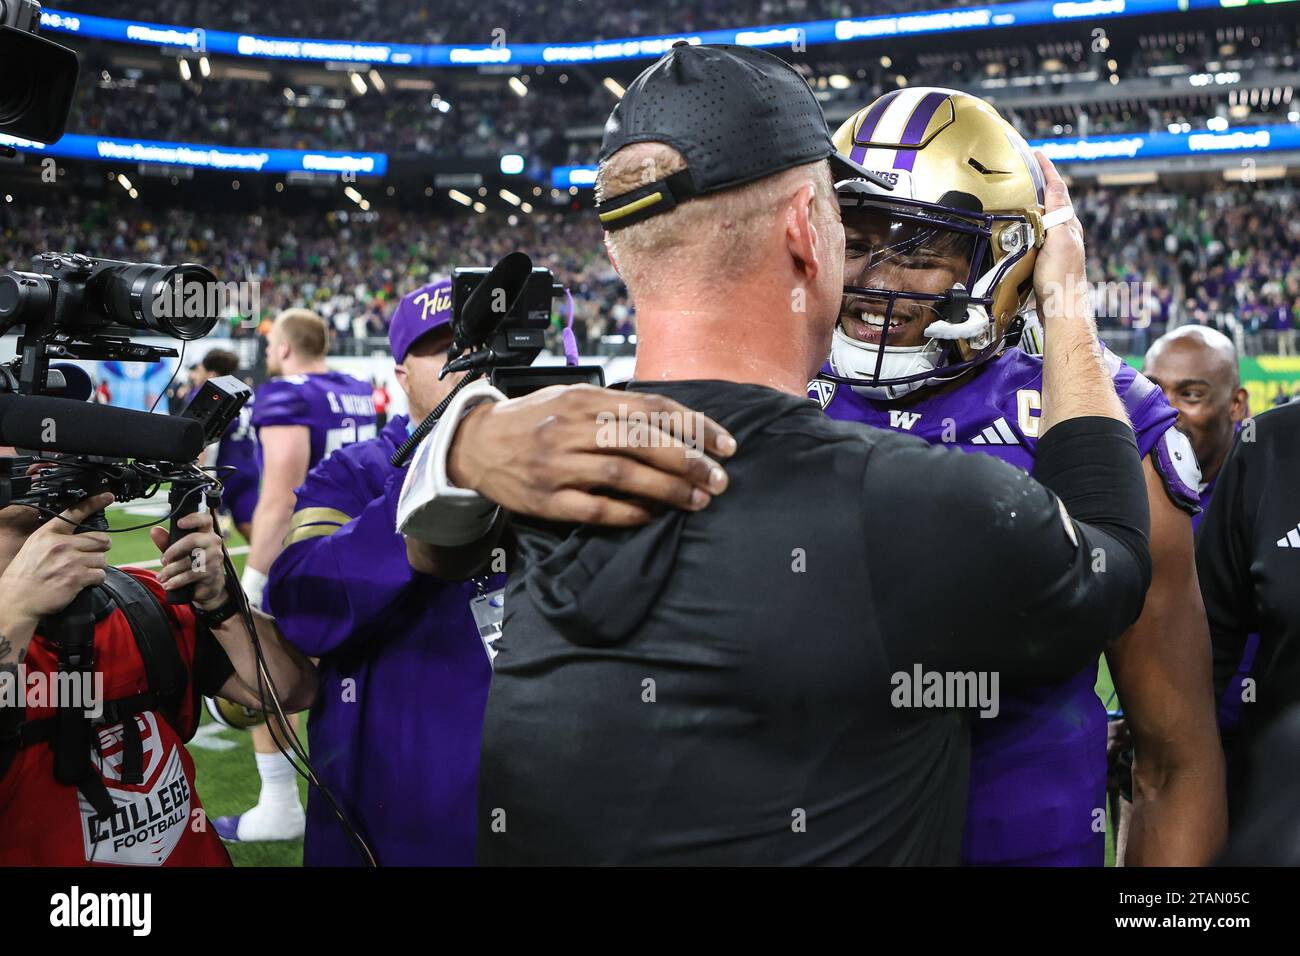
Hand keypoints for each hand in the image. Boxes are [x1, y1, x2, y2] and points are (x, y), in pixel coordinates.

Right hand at [0, 493, 113, 623]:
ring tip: (82, 571)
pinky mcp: (77, 577)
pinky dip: (96, 579)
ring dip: (97, 566)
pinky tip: (83, 582)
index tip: (107, 496)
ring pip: (102, 558)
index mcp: (48, 534)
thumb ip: (54, 538)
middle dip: (100, 548)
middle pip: (100, 539)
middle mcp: (60, 545)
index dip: (94, 503)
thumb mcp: (33, 547)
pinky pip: (100, 574)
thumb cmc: (24, 577)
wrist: (16, 601)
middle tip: (91, 555)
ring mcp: (70, 561)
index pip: (74, 513)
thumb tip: (77, 535)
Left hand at [150, 510, 226, 607]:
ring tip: (162, 577)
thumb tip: (154, 530)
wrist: (207, 586)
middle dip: (174, 550)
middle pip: (193, 539)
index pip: (205, 520)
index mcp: (206, 533)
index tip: (179, 523)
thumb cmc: (193, 564)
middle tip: (163, 560)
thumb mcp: (177, 552)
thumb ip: (166, 541)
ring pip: (189, 560)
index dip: (193, 518)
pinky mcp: (213, 572)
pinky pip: (191, 574)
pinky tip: (169, 584)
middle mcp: (214, 543)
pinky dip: (176, 581)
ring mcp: (215, 557)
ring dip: (171, 570)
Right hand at [448, 385, 736, 525]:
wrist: (475, 444)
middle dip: (688, 460)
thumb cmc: (535, 421)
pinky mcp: (547, 499)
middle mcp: (572, 427)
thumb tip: (677, 421)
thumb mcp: (572, 399)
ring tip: (698, 500)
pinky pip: (595, 508)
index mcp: (584, 399)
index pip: (651, 408)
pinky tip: (654, 516)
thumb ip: (618, 408)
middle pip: (641, 440)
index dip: (694, 426)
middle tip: (719, 478)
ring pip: (623, 473)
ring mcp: (558, 464)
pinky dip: (630, 513)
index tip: (726, 445)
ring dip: (667, 489)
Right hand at [1032, 151, 1089, 323]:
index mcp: (1069, 224)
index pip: (1058, 189)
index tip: (1036, 154)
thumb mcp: (1059, 240)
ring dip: (1036, 201)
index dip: (1047, 170)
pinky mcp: (1049, 259)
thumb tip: (1053, 189)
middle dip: (1041, 181)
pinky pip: (1039, 232)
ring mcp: (1059, 246)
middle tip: (1026, 168)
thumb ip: (1057, 214)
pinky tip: (1021, 228)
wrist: (1061, 309)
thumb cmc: (1061, 278)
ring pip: (1047, 216)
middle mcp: (1066, 233)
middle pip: (1054, 199)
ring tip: (1021, 192)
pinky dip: (1030, 222)